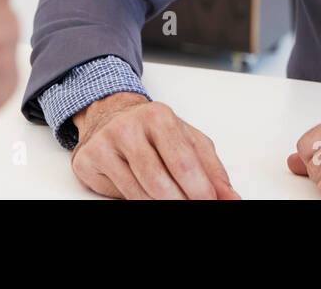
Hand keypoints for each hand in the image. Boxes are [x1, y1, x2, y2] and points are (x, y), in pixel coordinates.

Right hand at [69, 92, 239, 199]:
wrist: (109, 114)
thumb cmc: (153, 129)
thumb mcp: (188, 140)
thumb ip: (211, 169)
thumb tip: (232, 199)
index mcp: (158, 116)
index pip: (183, 163)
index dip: (200, 191)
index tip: (209, 203)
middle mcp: (128, 127)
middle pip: (160, 183)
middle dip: (181, 203)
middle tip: (190, 205)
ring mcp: (105, 143)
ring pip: (140, 193)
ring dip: (161, 204)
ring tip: (171, 199)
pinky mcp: (89, 159)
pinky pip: (120, 194)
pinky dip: (139, 200)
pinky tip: (145, 192)